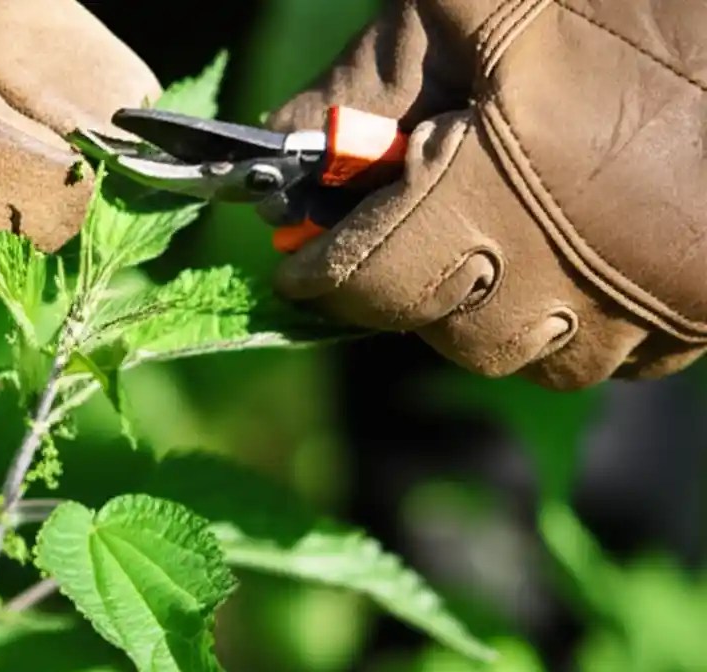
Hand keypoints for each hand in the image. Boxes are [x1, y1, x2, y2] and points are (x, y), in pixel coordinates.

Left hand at [266, 0, 706, 389]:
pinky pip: (624, 359)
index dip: (326, 275)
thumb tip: (287, 154)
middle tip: (403, 239)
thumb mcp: (463, 5)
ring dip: (498, 315)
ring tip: (499, 240)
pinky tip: (574, 256)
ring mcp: (661, 294)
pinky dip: (581, 322)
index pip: (378, 279)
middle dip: (411, 292)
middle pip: (457, 337)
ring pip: (540, 357)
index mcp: (509, 182)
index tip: (304, 268)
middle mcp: (584, 263)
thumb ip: (363, 87)